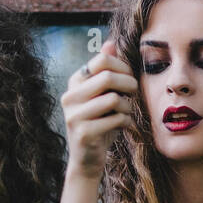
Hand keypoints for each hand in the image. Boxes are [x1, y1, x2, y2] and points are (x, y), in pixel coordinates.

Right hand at [61, 39, 136, 178]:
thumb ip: (105, 71)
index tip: (129, 79)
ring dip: (128, 107)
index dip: (122, 67)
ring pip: (114, 99)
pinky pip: (116, 119)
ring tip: (126, 113)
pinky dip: (126, 122)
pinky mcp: (83, 133)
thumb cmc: (99, 123)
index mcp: (74, 83)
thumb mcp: (102, 95)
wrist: (87, 159)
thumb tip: (110, 43)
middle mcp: (69, 97)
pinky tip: (122, 127)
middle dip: (128, 85)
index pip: (101, 61)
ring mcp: (74, 115)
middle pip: (107, 77)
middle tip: (133, 95)